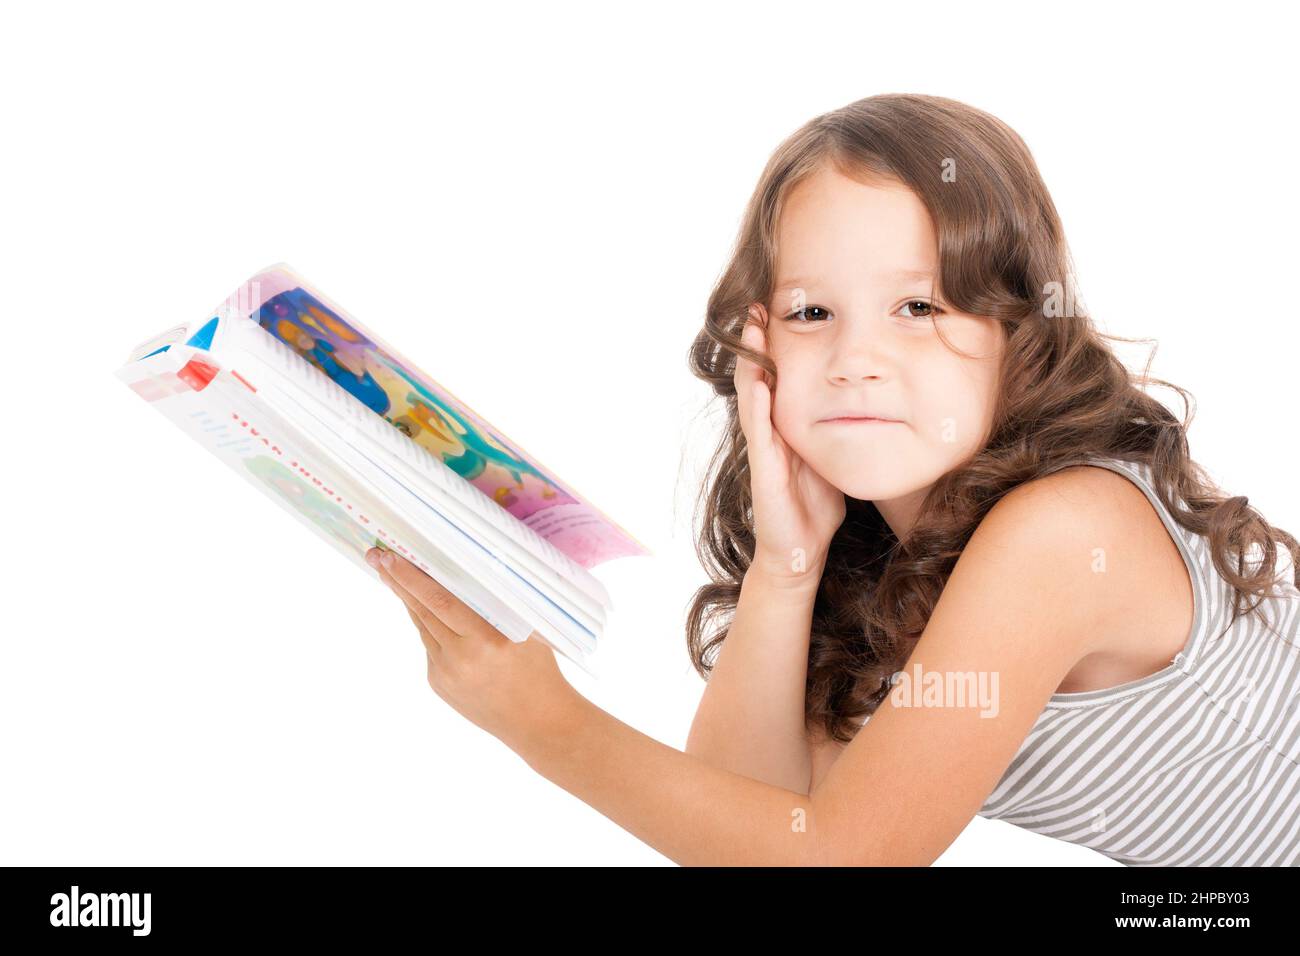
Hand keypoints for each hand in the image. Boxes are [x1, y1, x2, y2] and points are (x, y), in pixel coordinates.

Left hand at [366, 547, 579, 754]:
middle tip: (377, 557)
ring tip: (395, 578)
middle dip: (397, 582)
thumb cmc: (540, 671)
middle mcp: (460, 658)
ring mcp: (446, 674)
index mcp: (486, 641)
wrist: (537, 723)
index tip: (390, 557)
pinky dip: (431, 628)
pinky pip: (431, 648)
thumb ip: (497, 608)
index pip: (440, 600)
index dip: (412, 577)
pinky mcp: (439, 685)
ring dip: (411, 602)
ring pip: (424, 628)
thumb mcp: (527, 633)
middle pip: (422, 611)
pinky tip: (433, 615)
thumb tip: (466, 574)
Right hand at [734, 305, 845, 584]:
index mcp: (787, 427)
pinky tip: (760, 382)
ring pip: (752, 397)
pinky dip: (757, 404)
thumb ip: (841, 429)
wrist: (799, 551)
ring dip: (751, 363)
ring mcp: (763, 449)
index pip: (778, 376)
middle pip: (759, 377)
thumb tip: (872, 402)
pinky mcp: (763, 469)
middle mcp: (770, 432)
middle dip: (756, 344)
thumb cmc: (816, 507)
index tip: (780, 311)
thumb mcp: (833, 456)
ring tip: (752, 331)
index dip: (776, 346)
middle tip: (757, 307)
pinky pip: (758, 431)